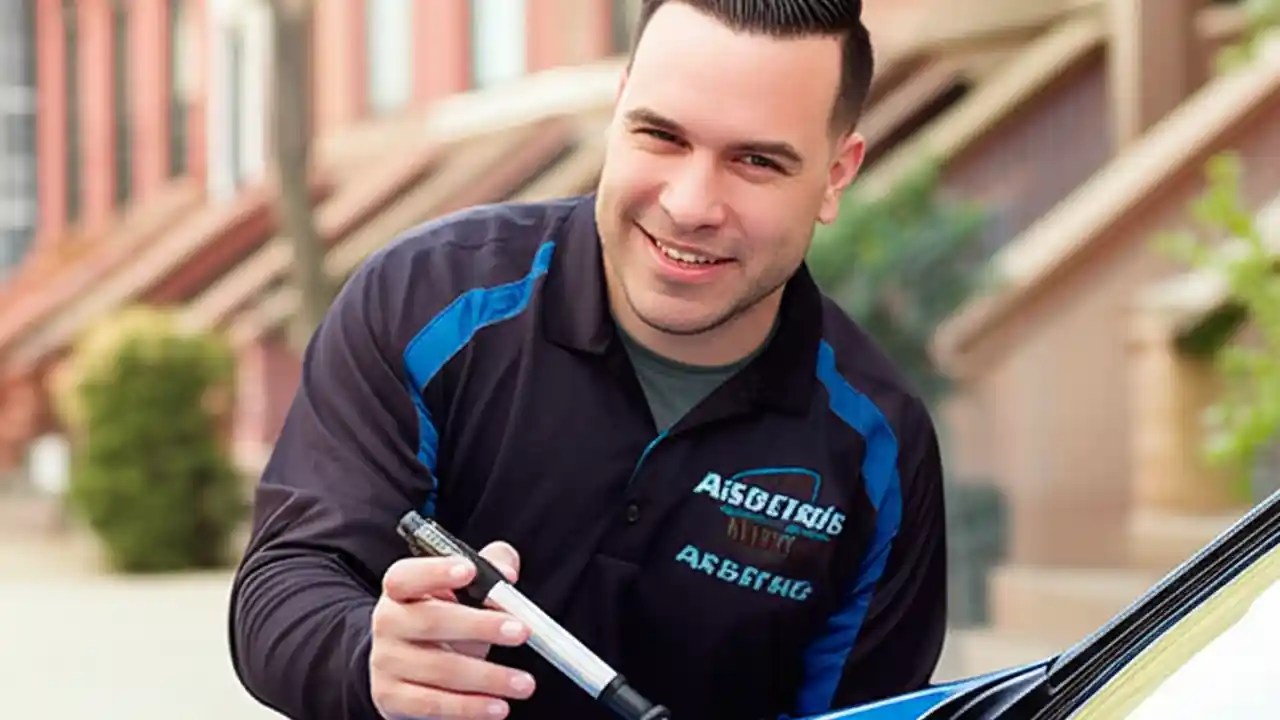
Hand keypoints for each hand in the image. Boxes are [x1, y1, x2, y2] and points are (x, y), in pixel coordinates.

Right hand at [370, 542, 535, 718]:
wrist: (410, 666)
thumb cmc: (445, 619)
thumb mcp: (464, 590)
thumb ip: (490, 568)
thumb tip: (508, 573)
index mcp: (400, 589)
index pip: (406, 576)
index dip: (436, 572)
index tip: (471, 571)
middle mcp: (387, 621)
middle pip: (430, 621)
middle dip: (480, 626)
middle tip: (521, 632)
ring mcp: (385, 662)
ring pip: (439, 669)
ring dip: (487, 677)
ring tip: (523, 683)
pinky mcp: (391, 698)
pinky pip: (432, 705)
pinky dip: (469, 708)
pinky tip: (497, 707)